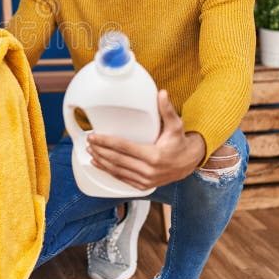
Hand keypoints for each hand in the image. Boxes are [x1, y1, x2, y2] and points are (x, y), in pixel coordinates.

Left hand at [86, 89, 205, 189]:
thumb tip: (162, 93)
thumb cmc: (179, 143)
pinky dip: (109, 171)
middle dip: (100, 150)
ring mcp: (145, 180)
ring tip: (91, 151)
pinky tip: (100, 164)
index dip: (106, 142)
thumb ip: (167, 110)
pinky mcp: (143, 185)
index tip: (94, 136)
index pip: (124, 147)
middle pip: (117, 160)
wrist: (188, 163)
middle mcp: (149, 170)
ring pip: (117, 170)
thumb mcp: (176, 125)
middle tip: (89, 142)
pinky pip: (122, 179)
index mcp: (154, 156)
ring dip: (101, 161)